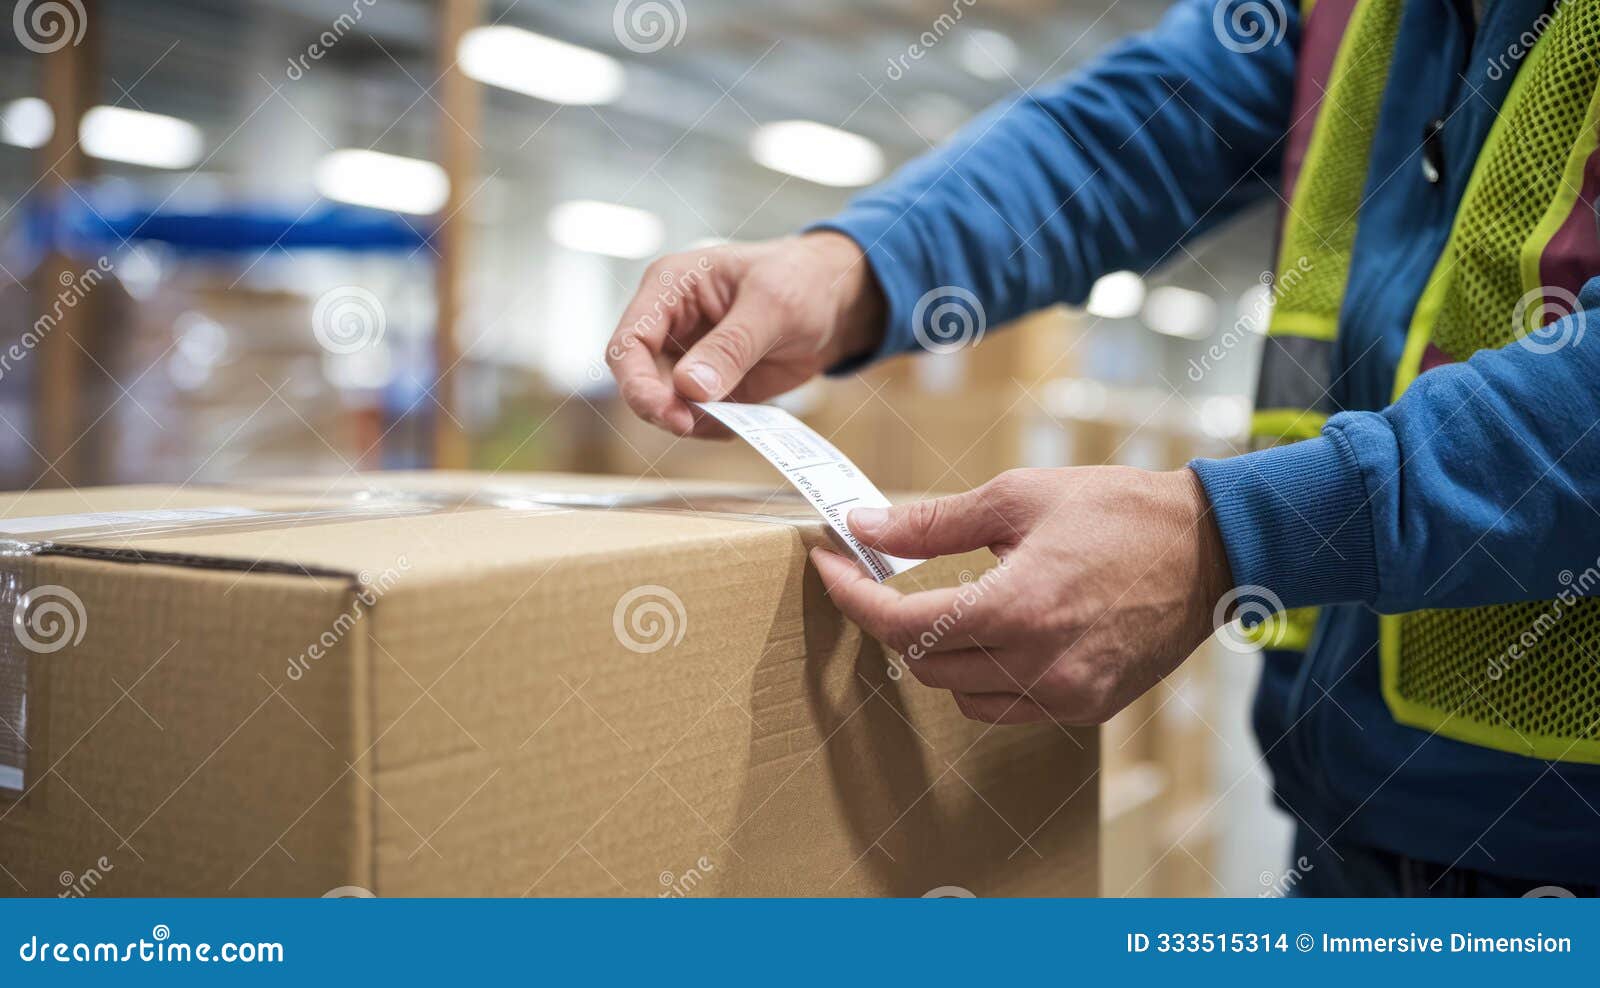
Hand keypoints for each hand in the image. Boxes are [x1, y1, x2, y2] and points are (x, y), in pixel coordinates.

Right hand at [604, 232, 885, 435]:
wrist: (836, 301)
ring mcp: (686, 356)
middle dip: (665, 410)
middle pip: (638, 380)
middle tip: (702, 427)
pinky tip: (742, 422)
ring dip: (692, 422)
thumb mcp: (773, 306)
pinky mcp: (708, 383)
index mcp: (670, 287)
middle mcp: (669, 323)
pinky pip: (694, 415)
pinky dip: (712, 427)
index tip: (671, 415)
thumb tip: (690, 387)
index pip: (629, 343)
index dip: (638, 385)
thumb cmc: (803, 281)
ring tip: (734, 420)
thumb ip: (731, 346)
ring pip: (664, 404)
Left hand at [809, 466, 1233, 723]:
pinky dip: (984, 678)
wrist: (1209, 547)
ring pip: (960, 694)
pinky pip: (1006, 708)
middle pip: (923, 663)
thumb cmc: (1118, 512)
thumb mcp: (1017, 499)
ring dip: (937, 653)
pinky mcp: (1087, 707)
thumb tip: (862, 527)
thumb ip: (932, 522)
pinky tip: (998, 636)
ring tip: (952, 603)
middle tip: (886, 577)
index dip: (851, 598)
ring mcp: (1065, 694)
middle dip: (892, 620)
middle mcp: (1038, 664)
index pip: (901, 624)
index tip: (829, 566)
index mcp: (1015, 607)